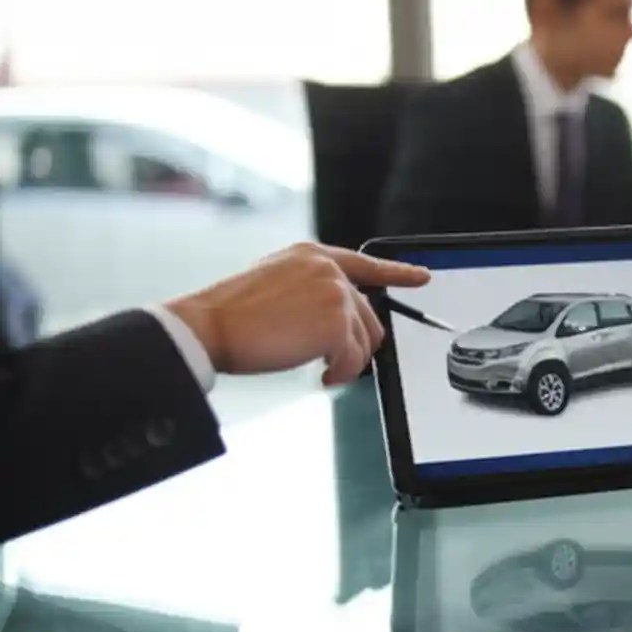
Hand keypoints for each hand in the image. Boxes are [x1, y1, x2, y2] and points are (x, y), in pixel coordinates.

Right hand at [165, 243, 430, 386]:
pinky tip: (321, 375)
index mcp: (312, 255)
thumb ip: (311, 289)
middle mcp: (329, 270)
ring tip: (320, 367)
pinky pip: (355, 360)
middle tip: (332, 361)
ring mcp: (336, 294)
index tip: (421, 276)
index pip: (366, 263)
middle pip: (369, 316)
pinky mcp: (337, 323)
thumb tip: (342, 319)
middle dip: (355, 344)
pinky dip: (341, 374)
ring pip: (365, 341)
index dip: (398, 272)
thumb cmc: (233, 314)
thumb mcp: (276, 283)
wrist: (210, 325)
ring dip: (346, 362)